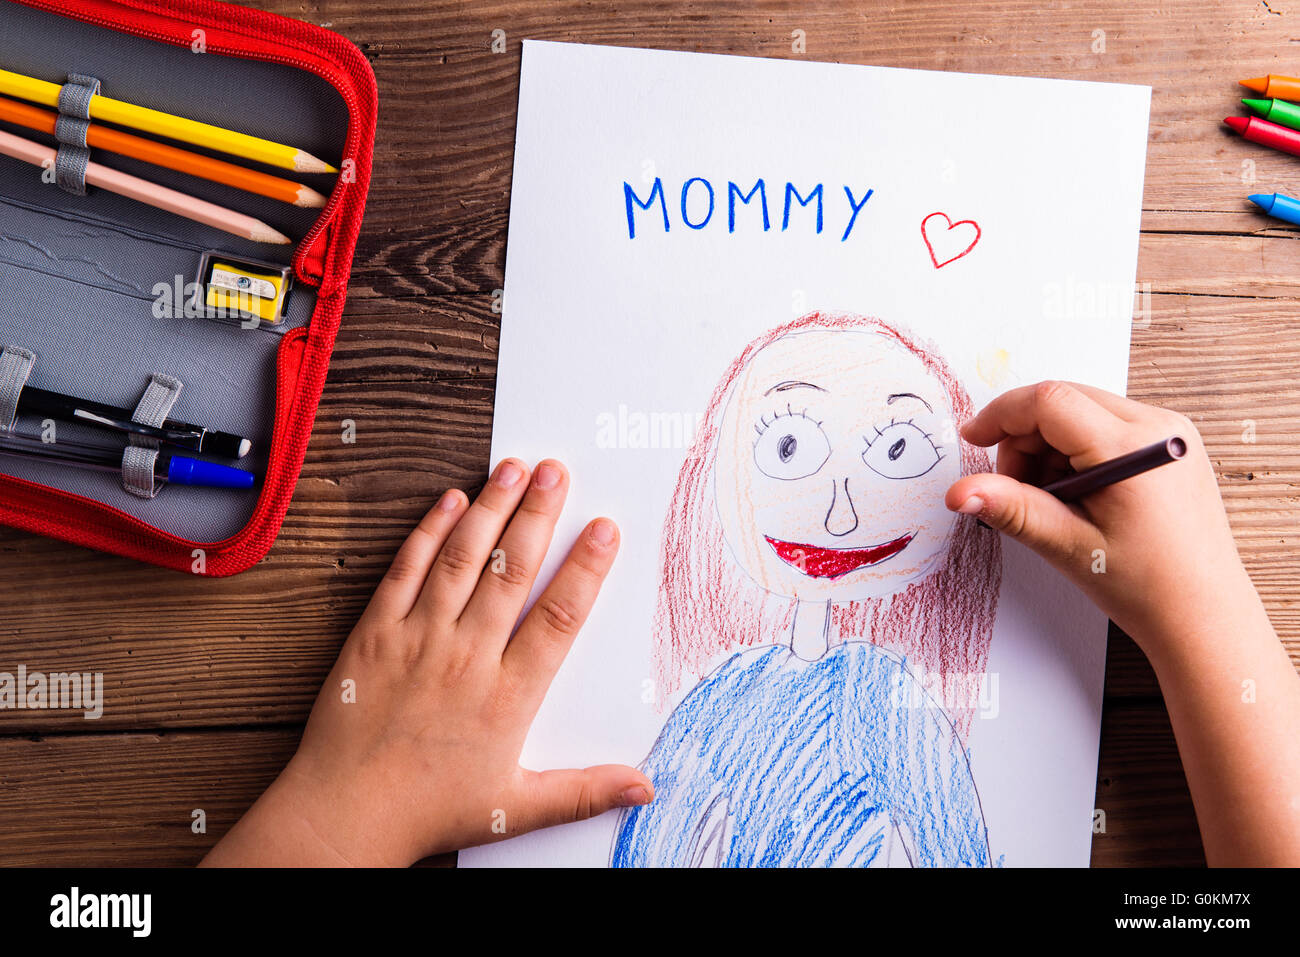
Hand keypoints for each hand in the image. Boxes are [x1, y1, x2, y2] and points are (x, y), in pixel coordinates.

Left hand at [202, 458, 652, 866]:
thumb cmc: (429, 810)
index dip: (585, 569)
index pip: (558, 619)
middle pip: (512, 572)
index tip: (604, 529)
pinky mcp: (375, 633)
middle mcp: (466, 657)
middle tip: (558, 472)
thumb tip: (644, 788)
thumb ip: (584, 792)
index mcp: (507, 696)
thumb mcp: (516, 808)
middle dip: (538, 515)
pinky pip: (405, 571)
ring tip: (513, 468)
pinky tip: (449, 501)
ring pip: (462, 559)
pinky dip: (427, 532)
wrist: (346, 813)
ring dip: (490, 509)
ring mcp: (418, 639)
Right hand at [944, 381, 1247, 659]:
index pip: (1049, 401)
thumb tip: (960, 492)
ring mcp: (1170, 433)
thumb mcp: (1069, 544)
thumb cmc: (1146, 584)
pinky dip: (1076, 452)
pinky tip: (1079, 495)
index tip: (974, 439)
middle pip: (1063, 401)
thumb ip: (1012, 509)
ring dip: (1050, 447)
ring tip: (1056, 503)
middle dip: (1025, 439)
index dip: (1002, 414)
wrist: (1203, 613)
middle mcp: (1159, 428)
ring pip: (1081, 412)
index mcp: (1135, 448)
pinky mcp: (1171, 443)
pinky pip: (1106, 425)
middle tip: (1019, 492)